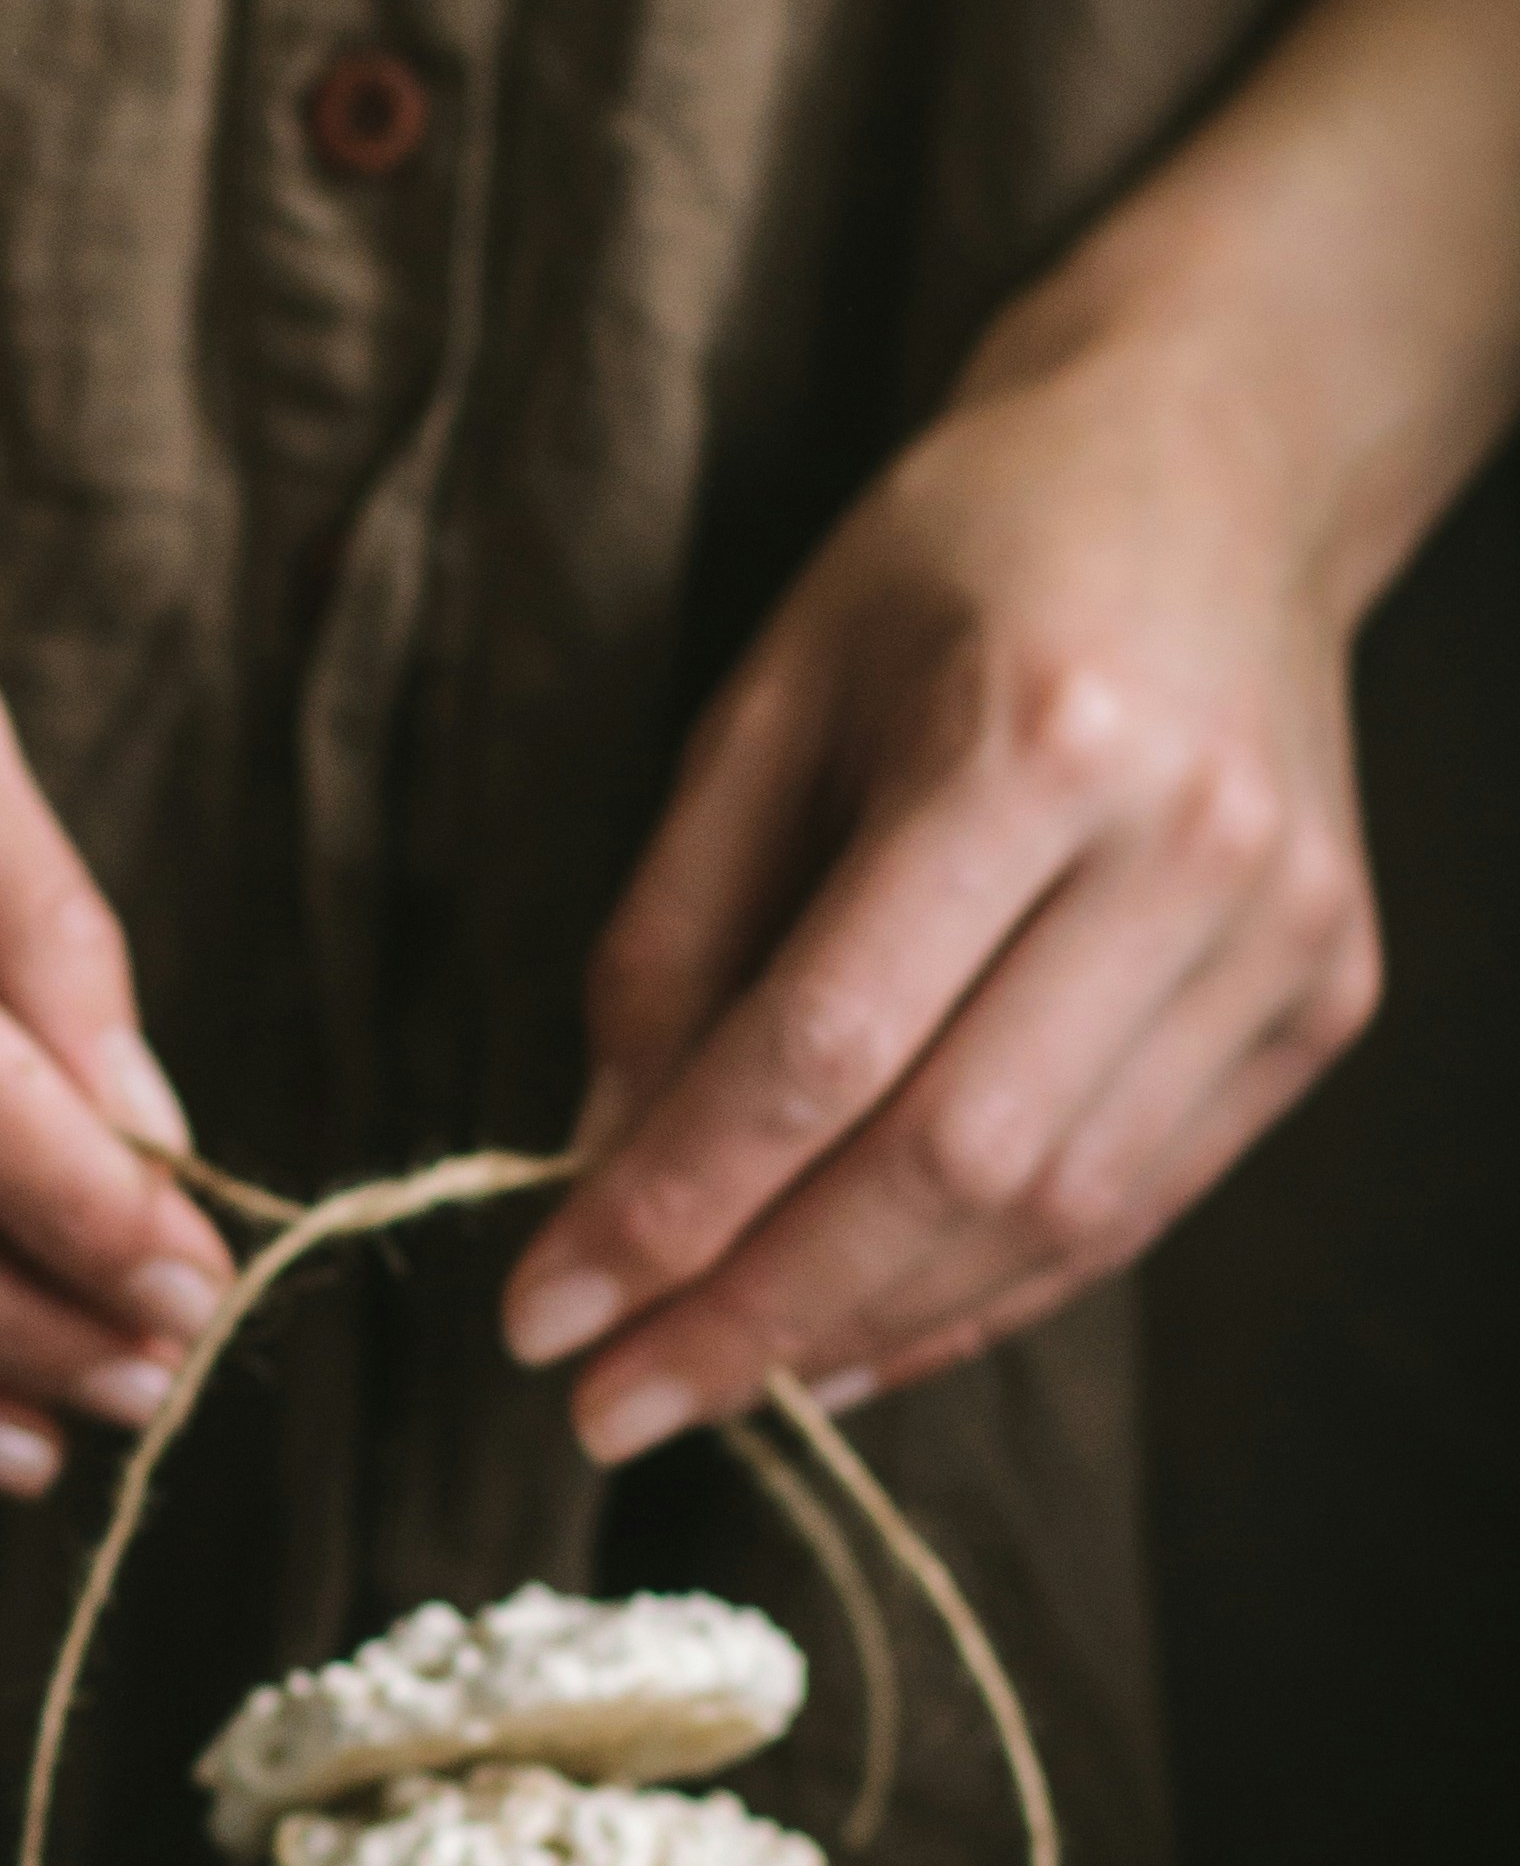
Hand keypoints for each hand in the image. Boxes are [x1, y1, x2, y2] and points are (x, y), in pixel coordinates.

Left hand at [499, 329, 1383, 1460]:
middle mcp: (1185, 847)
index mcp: (1031, 738)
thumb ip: (673, 932)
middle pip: (946, 1163)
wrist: (1217, 461)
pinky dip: (987, 1292)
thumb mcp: (769, 695)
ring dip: (866, 1326)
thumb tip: (596, 1165)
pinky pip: (1137, 1201)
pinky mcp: (1325, 996)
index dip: (673, 1206)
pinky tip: (857, 1336)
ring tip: (713, 1381)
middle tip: (605, 1403)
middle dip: (754, 1312)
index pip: (821, 1048)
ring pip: (1055, 1213)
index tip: (540, 1312)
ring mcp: (1283, 932)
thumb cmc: (958, 560)